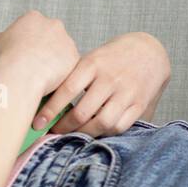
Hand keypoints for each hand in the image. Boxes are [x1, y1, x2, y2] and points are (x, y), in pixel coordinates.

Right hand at [0, 10, 79, 97]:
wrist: (20, 75)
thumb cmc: (6, 59)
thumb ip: (5, 37)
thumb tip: (6, 40)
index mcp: (33, 17)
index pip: (32, 26)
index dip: (26, 40)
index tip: (22, 51)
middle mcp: (53, 25)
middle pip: (50, 36)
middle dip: (44, 47)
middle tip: (33, 63)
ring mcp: (67, 41)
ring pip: (61, 51)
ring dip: (54, 60)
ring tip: (40, 74)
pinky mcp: (75, 57)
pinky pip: (69, 65)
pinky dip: (61, 72)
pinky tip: (49, 80)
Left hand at [34, 32, 170, 137]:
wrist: (150, 51)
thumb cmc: (111, 57)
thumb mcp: (91, 58)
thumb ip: (74, 77)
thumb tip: (44, 98)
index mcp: (93, 64)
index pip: (67, 90)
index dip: (50, 110)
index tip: (37, 123)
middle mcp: (109, 79)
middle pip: (83, 112)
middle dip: (64, 127)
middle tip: (52, 132)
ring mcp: (126, 93)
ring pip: (102, 122)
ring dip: (83, 133)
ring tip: (71, 135)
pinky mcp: (139, 104)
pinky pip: (120, 126)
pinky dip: (104, 133)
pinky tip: (93, 133)